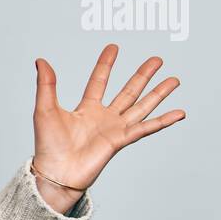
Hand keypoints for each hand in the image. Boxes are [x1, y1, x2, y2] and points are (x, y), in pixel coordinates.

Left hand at [30, 43, 185, 211]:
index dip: (106, 64)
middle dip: (143, 75)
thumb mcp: (45, 109)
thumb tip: (41, 60)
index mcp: (86, 109)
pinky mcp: (121, 141)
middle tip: (157, 60)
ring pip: (142, 107)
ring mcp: (114, 129)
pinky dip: (163, 121)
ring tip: (174, 80)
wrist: (56, 172)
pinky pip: (146, 128)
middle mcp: (103, 118)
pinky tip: (179, 112)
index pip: (98, 81)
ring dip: (158, 93)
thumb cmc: (48, 145)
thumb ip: (46, 85)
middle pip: (128, 91)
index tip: (114, 47)